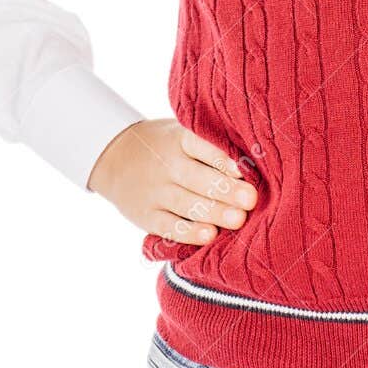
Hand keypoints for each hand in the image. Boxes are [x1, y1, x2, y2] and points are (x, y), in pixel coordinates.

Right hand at [87, 118, 257, 243]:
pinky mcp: (146, 216)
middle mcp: (166, 164)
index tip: (243, 169)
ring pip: (187, 204)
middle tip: (250, 199)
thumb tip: (253, 157)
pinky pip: (169, 226)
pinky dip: (188, 232)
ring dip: (214, 213)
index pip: (200, 146)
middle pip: (197, 178)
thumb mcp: (179, 132)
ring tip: (238, 220)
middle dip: (225, 190)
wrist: (114, 156)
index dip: (221, 158)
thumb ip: (208, 143)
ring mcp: (155, 192)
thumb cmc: (164, 144)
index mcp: (178, 139)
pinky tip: (208, 235)